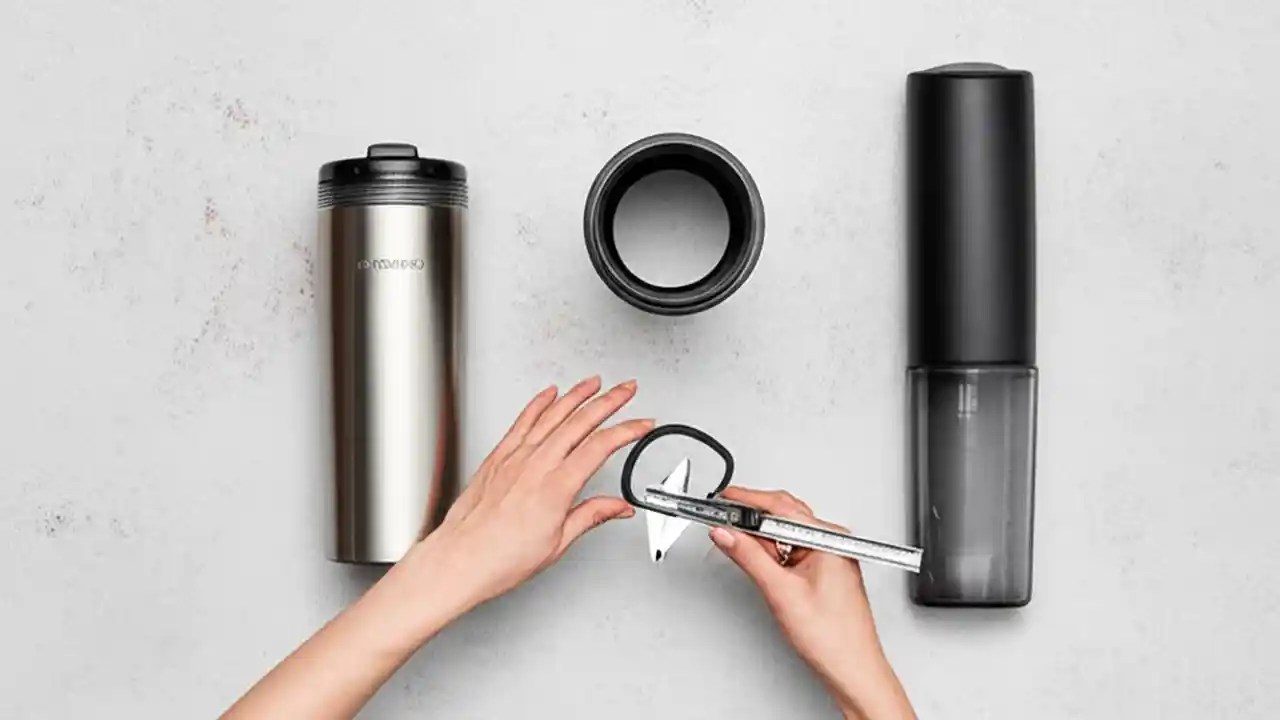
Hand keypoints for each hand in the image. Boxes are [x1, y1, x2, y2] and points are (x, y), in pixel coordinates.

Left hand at [398, 376, 652, 621]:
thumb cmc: (501, 558)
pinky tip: (548, 394)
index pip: (600, 447)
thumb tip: (618, 506)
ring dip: (576, 395)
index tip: (642, 423)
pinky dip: (537, 404)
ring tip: (594, 382)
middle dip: (608, 400)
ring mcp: (514, 458)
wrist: (459, 560)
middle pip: (579, 422)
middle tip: (627, 389)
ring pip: (551, 415)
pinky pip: (521, 422)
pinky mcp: (497, 457)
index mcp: (555, 488)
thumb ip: (591, 516)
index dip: (626, 431)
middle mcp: (534, 466)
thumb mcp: (558, 543)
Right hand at [710, 487, 914, 719]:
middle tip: (722, 518)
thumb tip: (726, 533)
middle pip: (783, 514)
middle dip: (751, 516)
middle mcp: (832, 542)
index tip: (722, 502)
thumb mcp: (780, 592)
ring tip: (736, 542)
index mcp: (829, 538)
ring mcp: (829, 555)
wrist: (852, 669)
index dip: (747, 501)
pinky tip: (757, 560)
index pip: (780, 507)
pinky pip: (791, 549)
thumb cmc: (832, 637)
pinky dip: (770, 551)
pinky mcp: (823, 569)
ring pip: (785, 533)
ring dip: (760, 536)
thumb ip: (749, 557)